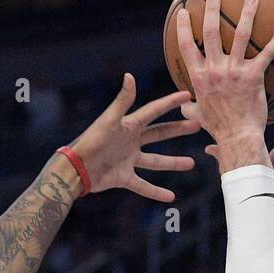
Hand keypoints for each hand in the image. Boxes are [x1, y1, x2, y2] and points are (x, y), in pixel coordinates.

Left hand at [66, 73, 199, 201]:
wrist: (76, 168)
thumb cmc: (91, 141)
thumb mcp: (110, 120)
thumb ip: (123, 100)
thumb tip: (130, 75)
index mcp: (129, 125)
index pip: (154, 111)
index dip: (170, 102)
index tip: (188, 95)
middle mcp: (131, 141)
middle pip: (159, 134)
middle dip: (178, 130)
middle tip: (197, 125)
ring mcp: (129, 160)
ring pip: (156, 161)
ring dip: (173, 163)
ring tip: (192, 163)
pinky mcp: (124, 177)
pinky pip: (143, 185)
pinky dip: (156, 192)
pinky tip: (170, 196)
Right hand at [174, 0, 273, 169]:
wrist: (237, 137)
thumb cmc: (218, 128)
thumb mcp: (197, 116)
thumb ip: (189, 106)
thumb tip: (183, 103)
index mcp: (199, 77)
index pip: (187, 46)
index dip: (185, 27)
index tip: (185, 11)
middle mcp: (214, 69)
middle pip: (212, 32)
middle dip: (212, 9)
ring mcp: (234, 71)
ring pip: (241, 35)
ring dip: (247, 14)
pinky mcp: (254, 76)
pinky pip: (267, 53)